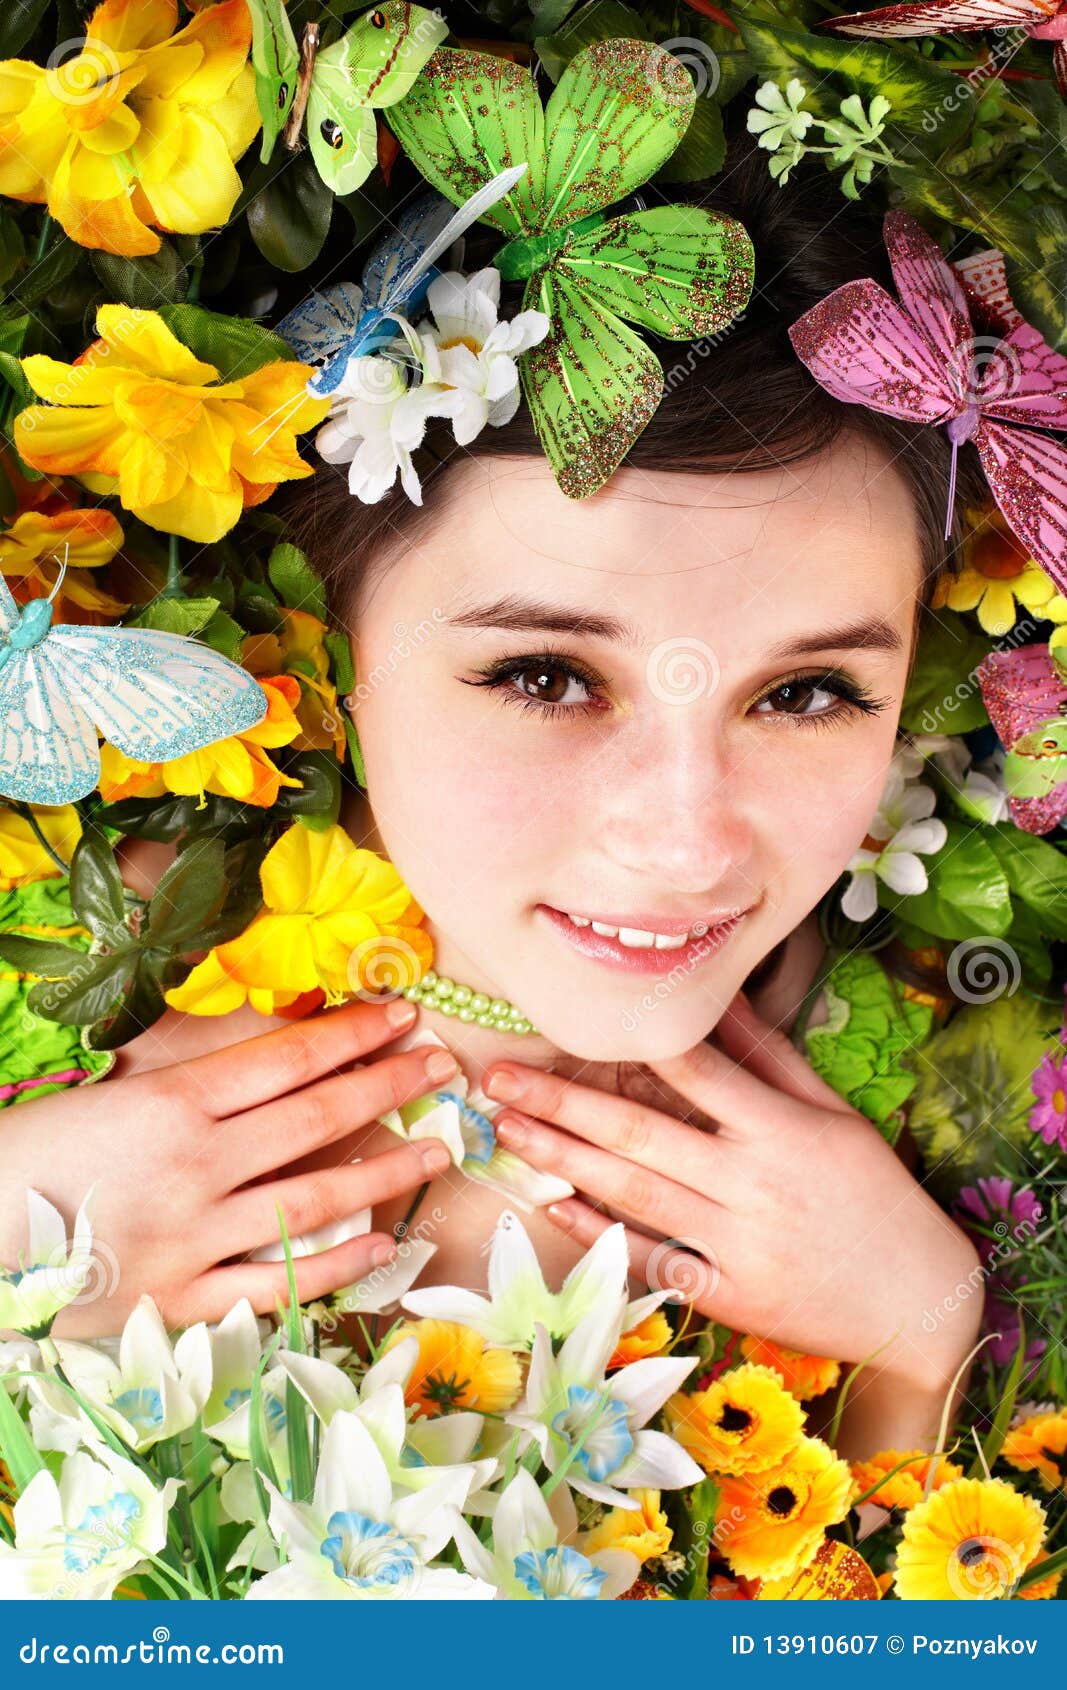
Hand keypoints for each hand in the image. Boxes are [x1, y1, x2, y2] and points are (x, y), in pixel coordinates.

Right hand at [0, 999, 456, 1335]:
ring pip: (312, 1202)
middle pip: (316, 1118)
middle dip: (387, 1086)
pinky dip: (331, 1265)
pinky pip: (275, 1283)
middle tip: (440, 1066)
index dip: (354, 1036)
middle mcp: (197, 1167)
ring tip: (433, 1148)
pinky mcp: (181, 1301)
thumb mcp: (115, 1096)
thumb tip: (282, 1076)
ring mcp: (194, 1239)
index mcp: (174, 1104)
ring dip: (382, 1172)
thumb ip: (197, 1095)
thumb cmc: (33, 1151)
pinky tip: (377, 1243)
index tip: (402, 1016)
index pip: (290, 1060)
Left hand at [483, 992, 981, 1394]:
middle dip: (562, 1103)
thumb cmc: (876, 1195)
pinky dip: (599, 1231)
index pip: (696, 1071)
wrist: (919, 1301)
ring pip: (632, 1193)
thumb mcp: (834, 1114)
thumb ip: (770, 1056)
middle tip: (498, 1078)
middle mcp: (752, 1183)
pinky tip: (552, 1203)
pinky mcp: (727, 1294)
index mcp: (782, 1129)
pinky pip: (650, 1258)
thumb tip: (720, 994)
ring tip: (507, 1129)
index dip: (631, 1042)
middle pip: (641, 1133)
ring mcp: (736, 1244)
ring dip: (561, 1159)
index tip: (569, 1019)